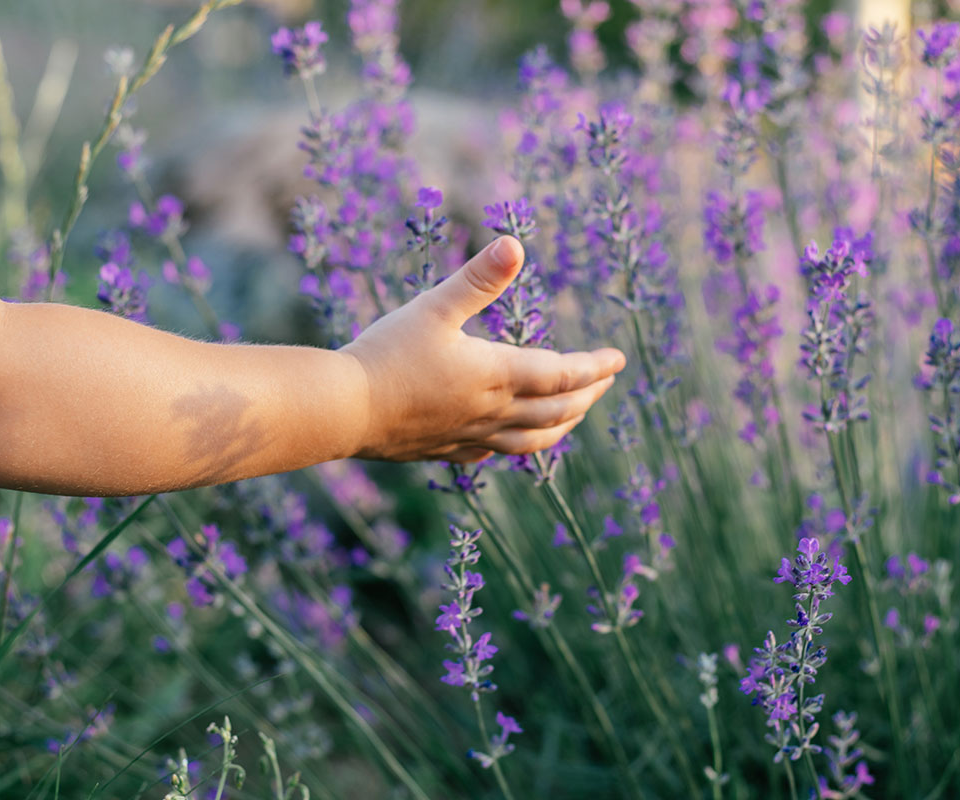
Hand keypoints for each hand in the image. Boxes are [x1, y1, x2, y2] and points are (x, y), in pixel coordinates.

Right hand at [341, 236, 624, 462]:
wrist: (342, 410)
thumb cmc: (386, 354)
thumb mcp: (433, 307)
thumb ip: (477, 279)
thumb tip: (515, 243)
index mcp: (496, 374)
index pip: (563, 375)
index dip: (594, 367)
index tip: (617, 359)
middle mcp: (491, 411)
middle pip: (557, 410)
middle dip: (588, 395)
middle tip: (606, 381)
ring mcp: (469, 436)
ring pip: (532, 440)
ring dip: (562, 425)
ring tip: (575, 416)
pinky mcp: (444, 450)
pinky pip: (493, 453)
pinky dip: (515, 445)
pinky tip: (510, 440)